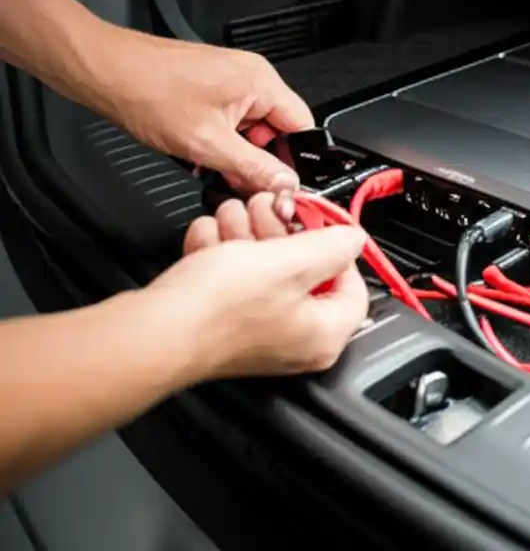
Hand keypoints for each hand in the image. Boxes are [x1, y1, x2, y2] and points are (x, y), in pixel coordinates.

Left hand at [80, 25, 313, 194]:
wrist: (103, 71)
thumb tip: (286, 184)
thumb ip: (254, 168)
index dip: (292, 159)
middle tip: (235, 177)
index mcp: (261, 82)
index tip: (278, 182)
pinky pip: (230, 120)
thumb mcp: (207, 144)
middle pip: (276, 130)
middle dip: (258, 158)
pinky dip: (219, 139)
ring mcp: (230, 79)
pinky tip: (197, 149)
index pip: (302, 126)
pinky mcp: (211, 86)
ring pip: (251, 128)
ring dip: (235, 151)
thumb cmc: (146, 92)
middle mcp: (251, 75)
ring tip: (207, 160)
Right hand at [144, 194, 368, 381]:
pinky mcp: (222, 326)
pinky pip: (231, 284)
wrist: (153, 331)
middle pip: (304, 274)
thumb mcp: (292, 260)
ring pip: (263, 273)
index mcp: (324, 335)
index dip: (337, 249)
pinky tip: (209, 240)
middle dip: (279, 232)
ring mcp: (256, 336)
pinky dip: (219, 257)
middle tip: (265, 208)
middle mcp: (295, 343)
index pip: (352, 287)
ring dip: (246, 236)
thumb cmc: (220, 306)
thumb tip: (354, 239)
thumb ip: (332, 246)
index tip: (317, 224)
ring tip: (230, 216)